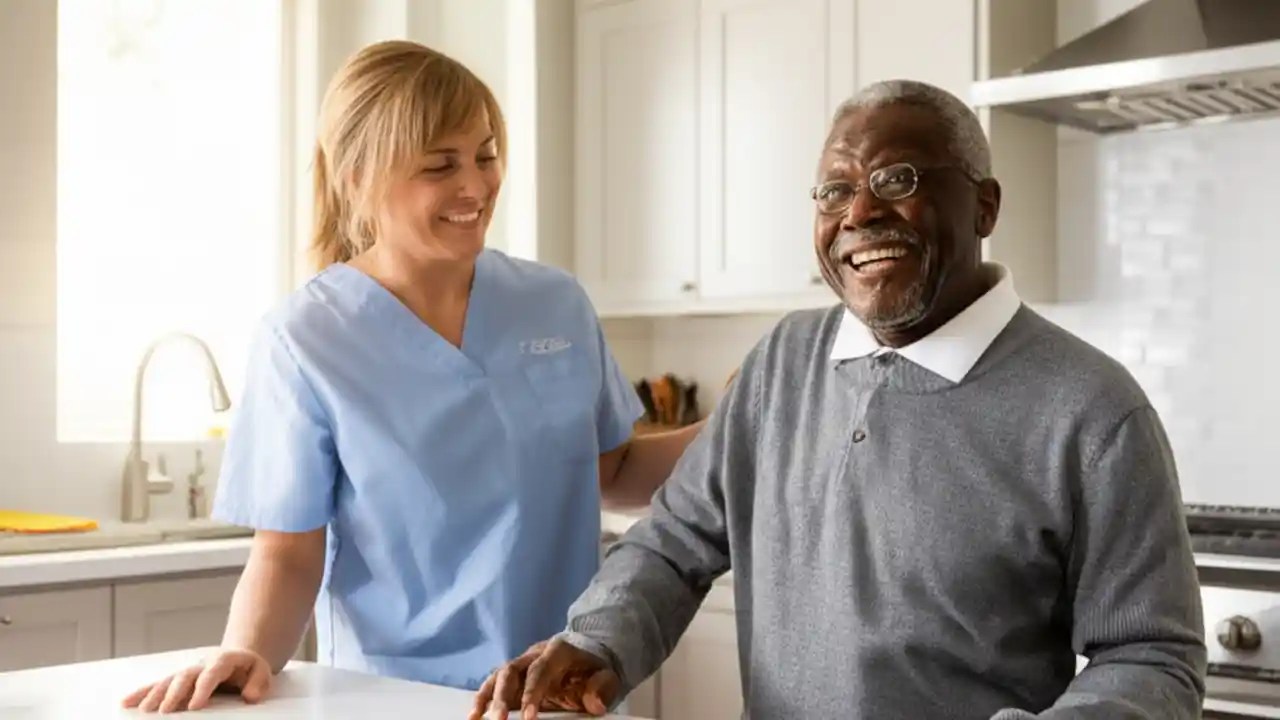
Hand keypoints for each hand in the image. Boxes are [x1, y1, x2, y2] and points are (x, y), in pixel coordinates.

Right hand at [120, 648, 271, 712]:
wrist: (237, 658)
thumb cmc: (248, 669)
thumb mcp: (261, 672)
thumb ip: (258, 683)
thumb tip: (249, 696)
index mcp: (222, 661)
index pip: (212, 674)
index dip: (203, 688)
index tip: (195, 705)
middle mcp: (200, 665)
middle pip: (185, 677)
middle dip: (174, 693)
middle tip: (164, 711)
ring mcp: (187, 672)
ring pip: (168, 681)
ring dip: (154, 694)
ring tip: (143, 710)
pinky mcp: (177, 680)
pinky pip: (157, 685)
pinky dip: (142, 693)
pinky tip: (127, 702)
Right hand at [471, 638, 619, 719]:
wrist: (589, 659)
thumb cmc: (596, 671)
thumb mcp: (608, 677)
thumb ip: (602, 689)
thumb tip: (594, 704)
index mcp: (557, 651)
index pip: (540, 670)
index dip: (532, 692)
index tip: (529, 717)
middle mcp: (534, 654)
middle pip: (512, 669)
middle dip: (503, 695)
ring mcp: (522, 664)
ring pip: (498, 675)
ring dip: (487, 697)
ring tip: (476, 718)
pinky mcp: (515, 677)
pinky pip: (494, 685)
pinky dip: (483, 699)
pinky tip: (475, 716)